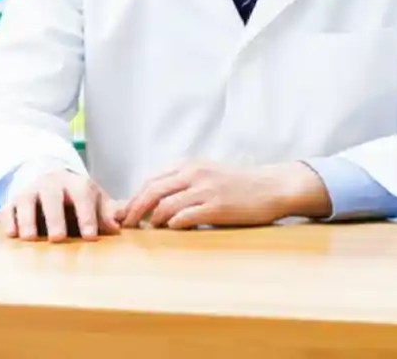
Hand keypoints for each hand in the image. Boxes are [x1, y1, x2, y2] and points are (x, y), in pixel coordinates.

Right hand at [1, 170, 122, 242]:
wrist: (51, 176)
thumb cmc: (78, 197)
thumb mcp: (96, 200)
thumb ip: (108, 213)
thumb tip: (117, 226)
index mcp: (76, 184)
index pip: (82, 195)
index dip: (87, 215)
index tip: (89, 236)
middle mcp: (51, 183)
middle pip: (51, 195)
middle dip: (54, 216)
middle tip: (57, 238)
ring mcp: (30, 191)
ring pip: (25, 200)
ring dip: (27, 218)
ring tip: (29, 238)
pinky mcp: (12, 201)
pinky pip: (7, 208)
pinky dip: (8, 220)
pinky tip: (12, 234)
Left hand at [117, 161, 331, 230]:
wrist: (271, 187)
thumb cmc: (237, 184)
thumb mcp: (206, 173)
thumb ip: (182, 182)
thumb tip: (155, 200)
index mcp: (187, 165)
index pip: (151, 181)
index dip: (134, 198)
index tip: (125, 211)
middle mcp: (193, 174)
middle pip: (151, 191)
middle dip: (134, 209)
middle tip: (126, 224)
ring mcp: (204, 190)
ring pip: (165, 205)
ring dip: (152, 220)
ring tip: (148, 230)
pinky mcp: (216, 206)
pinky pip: (185, 217)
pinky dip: (173, 225)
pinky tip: (170, 231)